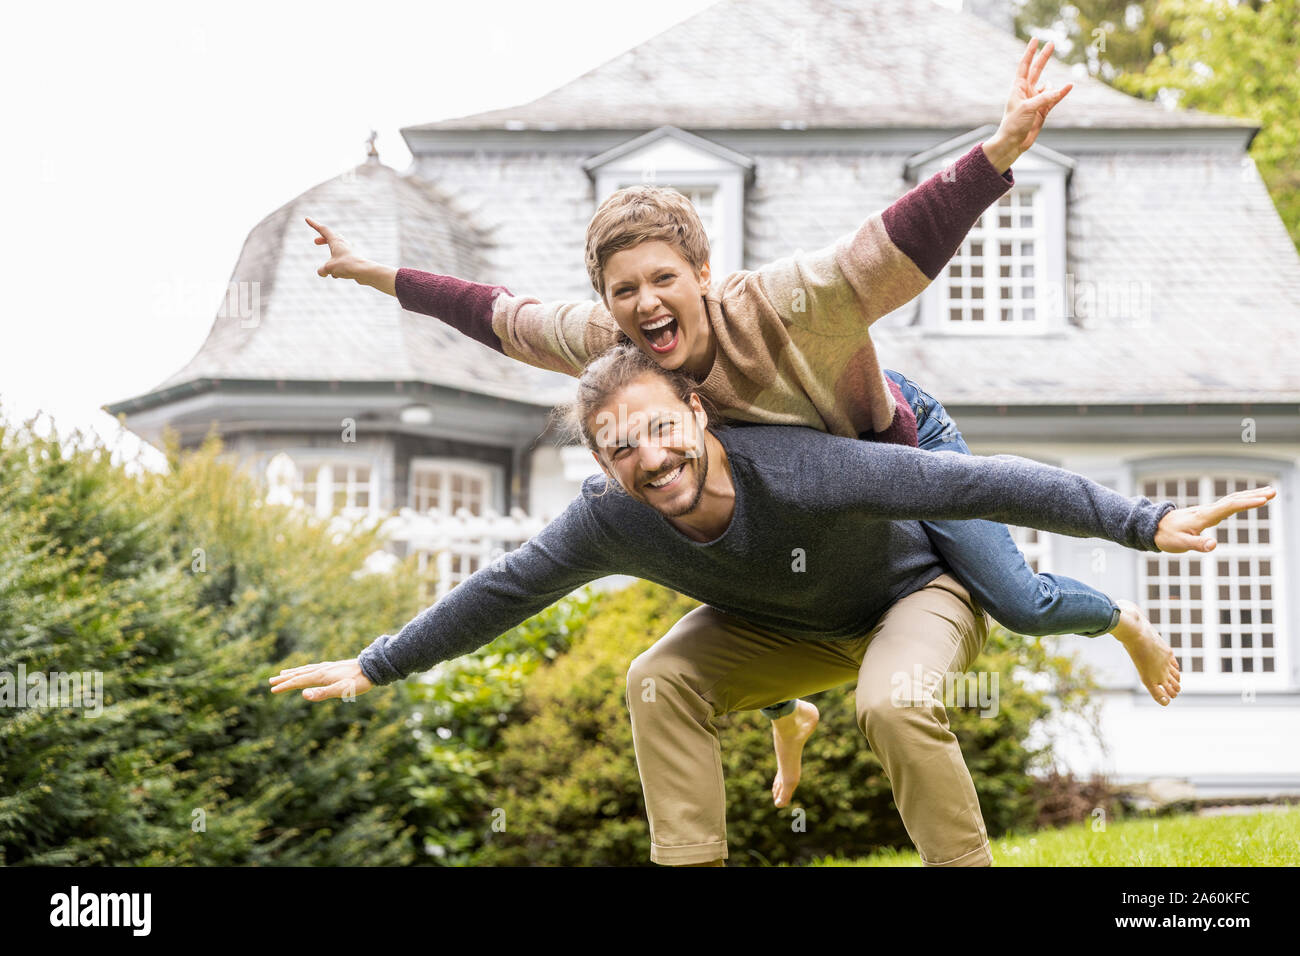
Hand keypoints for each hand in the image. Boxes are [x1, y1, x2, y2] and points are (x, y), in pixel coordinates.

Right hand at [269, 658, 373, 700]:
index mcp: (321, 676)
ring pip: (306, 669)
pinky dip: (305, 669)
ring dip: (293, 672)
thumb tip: (303, 695)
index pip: (298, 681)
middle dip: (285, 678)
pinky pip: (314, 668)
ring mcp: (328, 667)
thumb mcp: (341, 691)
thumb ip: (322, 693)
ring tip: (283, 673)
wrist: (373, 668)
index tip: (272, 690)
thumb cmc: (358, 682)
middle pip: (299, 674)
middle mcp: (322, 669)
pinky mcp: (334, 667)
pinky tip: (309, 671)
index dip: (285, 686)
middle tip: (270, 681)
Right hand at [306, 216, 370, 282]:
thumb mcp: (329, 268)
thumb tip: (322, 273)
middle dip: (323, 240)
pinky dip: (338, 268)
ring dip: (331, 259)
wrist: (365, 271)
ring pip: (338, 252)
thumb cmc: (347, 265)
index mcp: (336, 241)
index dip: (314, 224)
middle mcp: (344, 244)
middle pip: (332, 238)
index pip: (323, 230)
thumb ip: (322, 270)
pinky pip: (343, 263)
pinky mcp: (354, 260)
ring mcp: (350, 252)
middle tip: (315, 242)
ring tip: (329, 270)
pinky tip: (337, 276)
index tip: (307, 219)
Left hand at [984, 38, 1072, 169]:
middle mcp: (1026, 92)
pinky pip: (1054, 98)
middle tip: (1052, 43)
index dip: (1030, 52)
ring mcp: (1035, 100)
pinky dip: (1061, 93)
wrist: (1013, 143)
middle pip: (1037, 70)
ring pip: (1048, 87)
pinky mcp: (1042, 110)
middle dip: (1044, 57)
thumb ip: (1044, 98)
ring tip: (1044, 105)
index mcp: (1017, 88)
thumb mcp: (1027, 108)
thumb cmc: (1013, 125)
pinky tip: (1069, 86)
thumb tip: (1059, 89)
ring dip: (1052, 91)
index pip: (1024, 66)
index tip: (1035, 39)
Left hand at [1154, 486, 1276, 552]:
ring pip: (1232, 500)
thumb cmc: (1167, 537)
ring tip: (1268, 492)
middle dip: (1254, 496)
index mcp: (1203, 516)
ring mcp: (1207, 510)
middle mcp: (1207, 510)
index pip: (1228, 507)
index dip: (1246, 503)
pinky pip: (1228, 504)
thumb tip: (1213, 545)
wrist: (1153, 527)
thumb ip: (1197, 544)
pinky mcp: (1207, 513)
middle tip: (1273, 492)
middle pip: (1234, 500)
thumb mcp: (1180, 544)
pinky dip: (1241, 500)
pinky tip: (1248, 499)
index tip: (1263, 500)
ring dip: (1250, 495)